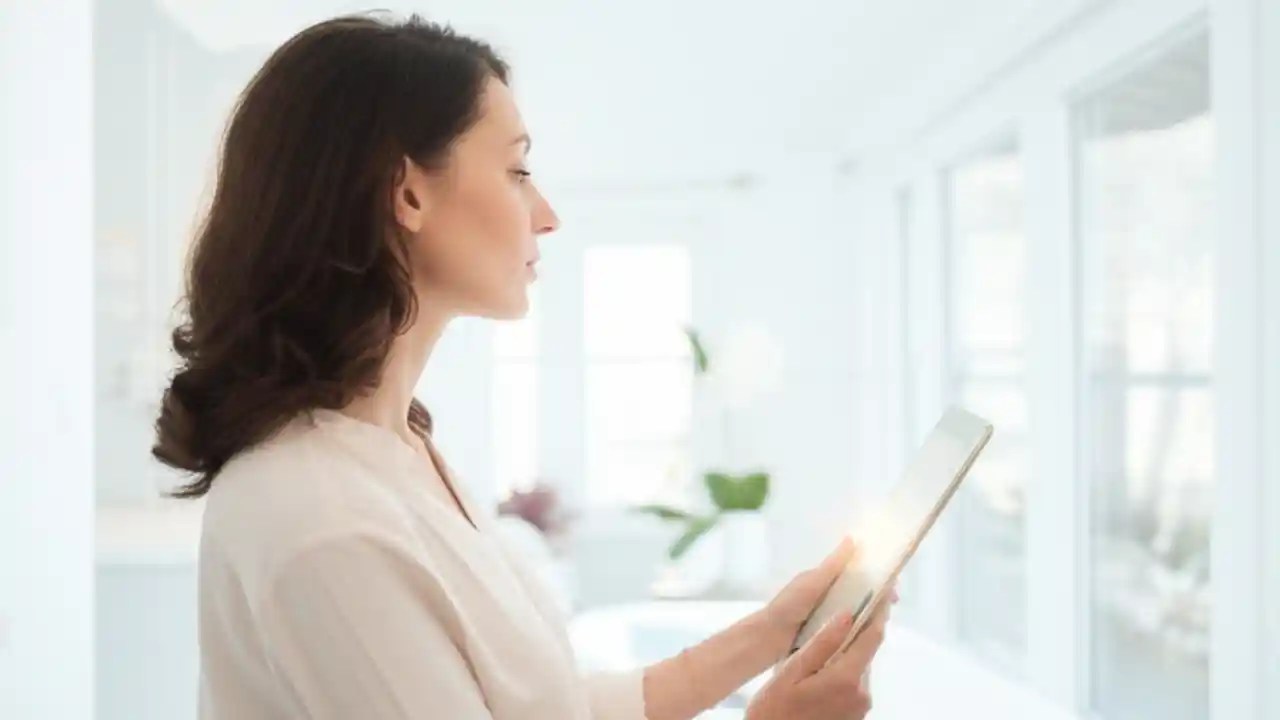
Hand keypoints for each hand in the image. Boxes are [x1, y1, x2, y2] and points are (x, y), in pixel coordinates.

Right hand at [745, 600, 890, 719]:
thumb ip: (821, 643)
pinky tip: (819, 672)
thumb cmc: (774, 711)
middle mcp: (862, 693)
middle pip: (865, 651)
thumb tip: (846, 614)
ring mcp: (860, 707)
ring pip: (858, 667)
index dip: (879, 611)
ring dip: (846, 653)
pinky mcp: (855, 715)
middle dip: (856, 631)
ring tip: (820, 645)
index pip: (872, 636)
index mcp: (846, 678)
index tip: (883, 590)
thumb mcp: (790, 673)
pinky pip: (853, 684)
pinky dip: (842, 671)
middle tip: (840, 610)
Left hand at [760, 538, 900, 658]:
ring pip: (856, 609)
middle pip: (859, 591)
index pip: (855, 572)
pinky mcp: (826, 631)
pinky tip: (871, 630)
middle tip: (892, 604)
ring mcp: (826, 613)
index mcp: (823, 579)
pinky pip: (849, 626)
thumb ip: (832, 566)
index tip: (892, 584)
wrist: (769, 638)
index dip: (874, 575)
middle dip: (876, 595)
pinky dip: (860, 626)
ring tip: (885, 618)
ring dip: (871, 611)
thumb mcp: (812, 582)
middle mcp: (827, 594)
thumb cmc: (790, 606)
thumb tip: (853, 539)